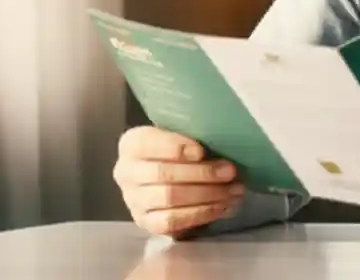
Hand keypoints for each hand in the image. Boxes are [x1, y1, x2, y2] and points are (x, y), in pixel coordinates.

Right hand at [114, 126, 245, 237]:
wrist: (165, 177)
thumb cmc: (178, 152)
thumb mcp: (181, 136)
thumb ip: (192, 138)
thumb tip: (223, 145)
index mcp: (132, 144)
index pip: (149, 143)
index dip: (175, 147)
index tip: (202, 151)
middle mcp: (126, 172)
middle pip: (162, 173)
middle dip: (201, 173)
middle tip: (230, 172)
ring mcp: (133, 200)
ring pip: (169, 198)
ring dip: (207, 194)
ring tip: (233, 190)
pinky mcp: (145, 222)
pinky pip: (172, 221)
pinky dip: (201, 213)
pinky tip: (221, 206)